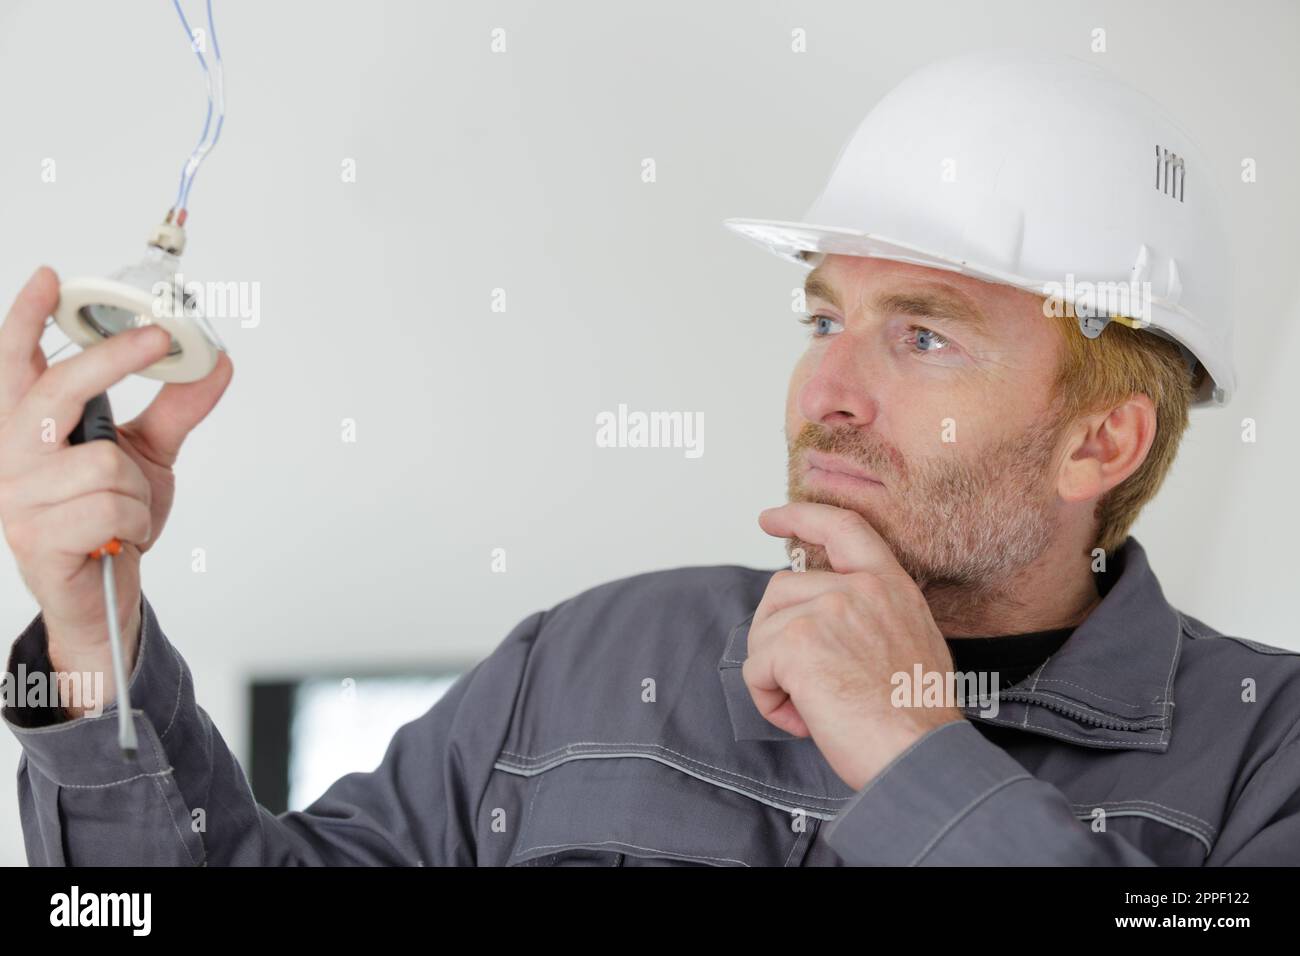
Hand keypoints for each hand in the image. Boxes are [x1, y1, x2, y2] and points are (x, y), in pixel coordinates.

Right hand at [0, 267, 231, 699]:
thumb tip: (216, 362)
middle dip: (113, 361)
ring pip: (105, 462)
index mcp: (28, 427)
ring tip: (124, 512)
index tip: (50, 278)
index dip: (25, 319)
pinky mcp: (34, 537)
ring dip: (137, 489)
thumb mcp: (150, 454)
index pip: (15, 362)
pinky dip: (134, 522)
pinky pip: (111, 506)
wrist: (107, 593)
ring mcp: (16, 496)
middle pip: (58, 388)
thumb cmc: (113, 518)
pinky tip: (117, 536)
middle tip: (159, 338)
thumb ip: (176, 407)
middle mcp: (10, 453)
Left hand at [746, 501, 964, 790]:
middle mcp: (859, 588)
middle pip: (781, 591)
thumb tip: (821, 622)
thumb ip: (868, 616)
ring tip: (812, 708)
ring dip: (774, 675)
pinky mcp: (797, 642)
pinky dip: (768, 700)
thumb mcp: (909, 642)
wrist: (922, 757)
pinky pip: (755, 667)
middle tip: (806, 685)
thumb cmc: (916, 719)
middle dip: (776, 637)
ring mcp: (827, 610)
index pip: (841, 528)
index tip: (770, 520)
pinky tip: (803, 720)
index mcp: (889, 585)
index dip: (799, 517)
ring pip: (763, 631)